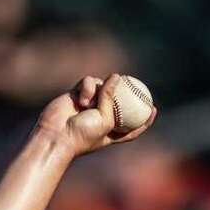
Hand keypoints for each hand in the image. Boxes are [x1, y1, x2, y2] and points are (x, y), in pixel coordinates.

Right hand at [35, 74, 156, 157]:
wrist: (56, 133)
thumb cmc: (82, 133)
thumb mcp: (105, 120)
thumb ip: (112, 99)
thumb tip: (117, 76)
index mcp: (112, 132)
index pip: (133, 126)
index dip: (144, 119)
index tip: (153, 109)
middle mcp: (102, 117)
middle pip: (119, 101)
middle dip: (125, 93)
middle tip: (133, 84)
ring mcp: (90, 105)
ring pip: (103, 86)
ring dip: (99, 92)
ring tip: (88, 105)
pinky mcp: (78, 94)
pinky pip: (89, 82)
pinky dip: (87, 89)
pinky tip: (81, 100)